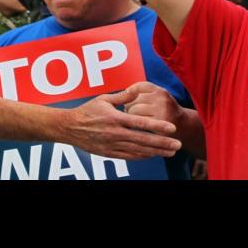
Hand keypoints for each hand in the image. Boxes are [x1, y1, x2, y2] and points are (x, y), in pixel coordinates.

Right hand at [61, 89, 180, 159]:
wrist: (69, 128)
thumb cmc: (87, 111)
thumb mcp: (103, 99)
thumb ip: (122, 96)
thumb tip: (136, 90)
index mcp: (115, 118)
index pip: (141, 123)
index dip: (158, 126)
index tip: (172, 129)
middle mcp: (115, 133)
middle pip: (144, 140)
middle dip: (163, 143)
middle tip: (178, 145)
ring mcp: (112, 145)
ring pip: (138, 150)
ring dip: (156, 152)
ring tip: (170, 152)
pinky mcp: (108, 153)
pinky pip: (128, 156)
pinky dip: (142, 156)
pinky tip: (153, 155)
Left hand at [124, 81, 184, 128]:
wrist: (184, 125)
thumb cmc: (165, 110)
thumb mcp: (159, 97)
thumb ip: (144, 93)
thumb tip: (122, 93)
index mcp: (160, 91)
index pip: (138, 87)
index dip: (130, 92)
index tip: (127, 98)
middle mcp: (161, 100)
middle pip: (134, 100)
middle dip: (128, 106)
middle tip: (129, 111)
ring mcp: (161, 112)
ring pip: (134, 112)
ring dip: (129, 116)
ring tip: (132, 119)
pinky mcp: (159, 125)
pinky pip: (139, 123)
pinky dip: (135, 125)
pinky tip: (137, 126)